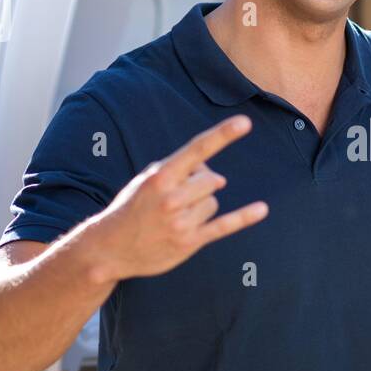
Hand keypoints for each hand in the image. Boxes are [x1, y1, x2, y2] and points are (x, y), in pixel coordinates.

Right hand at [88, 114, 267, 280]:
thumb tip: (218, 178)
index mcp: (161, 177)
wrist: (109, 248)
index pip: (197, 150)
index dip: (222, 135)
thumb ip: (179, 171)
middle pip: (212, 180)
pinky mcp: (189, 242)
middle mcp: (172, 198)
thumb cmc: (132, 208)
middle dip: (202, 185)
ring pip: (214, 203)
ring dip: (202, 207)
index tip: (245, 122)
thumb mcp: (147, 181)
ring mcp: (181, 221)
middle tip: (179, 197)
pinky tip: (262, 209)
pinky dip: (244, 217)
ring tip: (176, 217)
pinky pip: (223, 226)